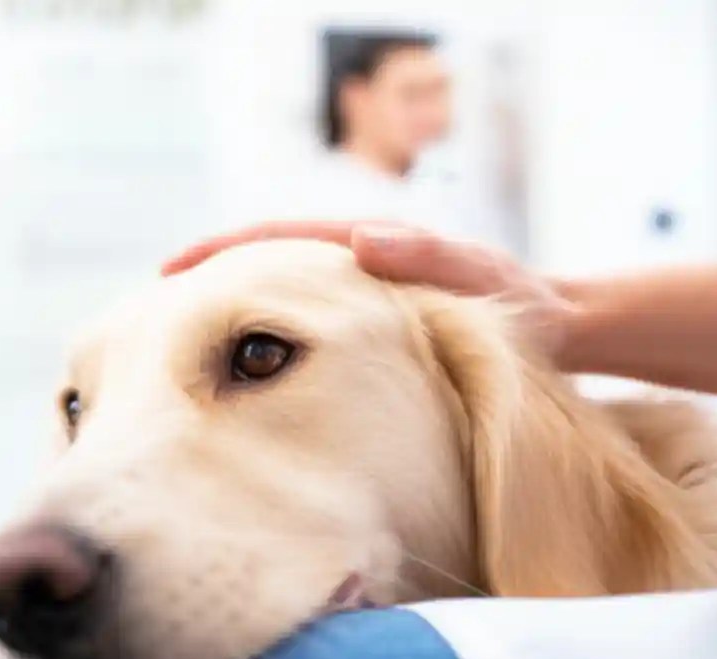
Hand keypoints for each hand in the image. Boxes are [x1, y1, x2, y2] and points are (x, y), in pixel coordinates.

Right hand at [163, 221, 576, 363]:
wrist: (557, 328)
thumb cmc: (521, 306)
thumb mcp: (477, 277)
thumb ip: (427, 257)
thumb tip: (361, 239)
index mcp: (371, 244)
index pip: (281, 236)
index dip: (224, 251)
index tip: (175, 268)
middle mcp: (358, 260)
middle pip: (268, 260)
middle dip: (212, 276)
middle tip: (159, 302)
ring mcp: (360, 291)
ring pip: (281, 295)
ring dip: (235, 307)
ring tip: (186, 334)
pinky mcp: (369, 322)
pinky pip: (305, 324)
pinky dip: (268, 334)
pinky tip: (246, 363)